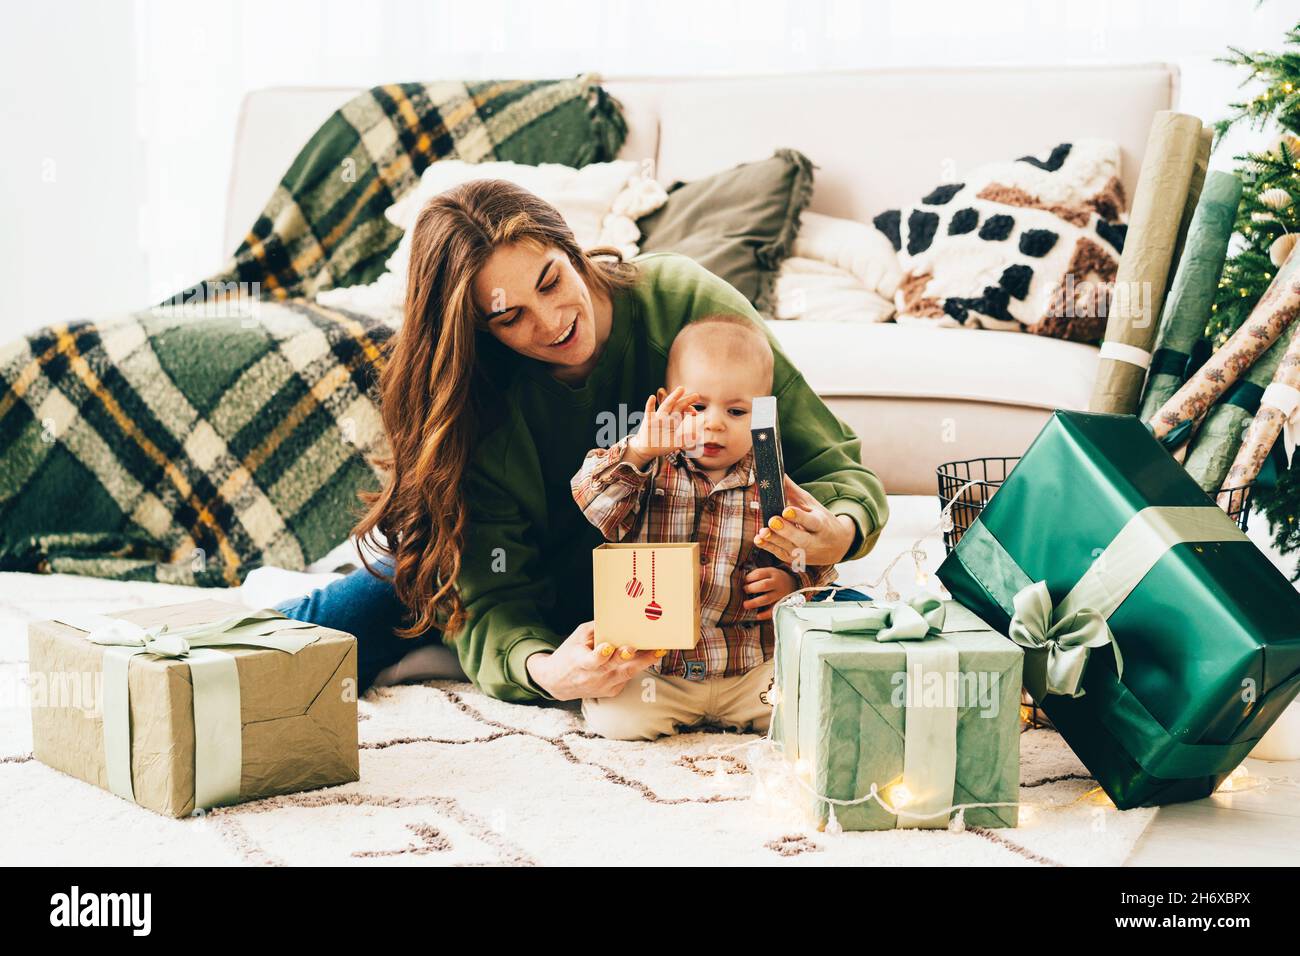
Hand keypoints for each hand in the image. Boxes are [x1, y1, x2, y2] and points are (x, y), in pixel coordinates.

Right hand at [524, 621, 663, 700]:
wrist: (557, 682)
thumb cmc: (570, 654)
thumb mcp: (577, 637)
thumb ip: (597, 629)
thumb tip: (618, 618)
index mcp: (582, 662)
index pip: (593, 660)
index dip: (601, 655)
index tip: (607, 647)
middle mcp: (594, 677)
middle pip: (617, 668)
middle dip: (633, 658)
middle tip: (648, 648)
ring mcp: (604, 686)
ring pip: (627, 674)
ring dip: (644, 662)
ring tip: (659, 651)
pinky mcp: (612, 691)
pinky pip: (627, 677)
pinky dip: (636, 666)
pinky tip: (648, 656)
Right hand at [626, 385, 699, 466]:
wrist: (647, 449)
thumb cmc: (662, 444)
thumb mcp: (676, 442)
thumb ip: (687, 438)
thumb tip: (700, 436)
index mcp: (674, 420)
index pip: (684, 413)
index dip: (690, 410)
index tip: (696, 413)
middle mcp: (667, 416)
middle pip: (678, 406)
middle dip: (687, 401)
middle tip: (697, 396)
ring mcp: (658, 417)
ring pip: (666, 405)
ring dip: (673, 397)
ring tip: (682, 389)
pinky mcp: (649, 421)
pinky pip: (649, 411)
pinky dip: (650, 404)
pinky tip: (652, 398)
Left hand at [743, 566, 797, 620]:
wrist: (793, 583)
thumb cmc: (774, 578)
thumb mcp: (768, 572)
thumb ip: (757, 575)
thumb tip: (740, 581)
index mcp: (772, 573)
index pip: (759, 574)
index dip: (749, 578)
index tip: (743, 581)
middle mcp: (777, 583)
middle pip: (764, 585)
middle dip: (752, 588)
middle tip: (745, 590)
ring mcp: (780, 594)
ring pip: (767, 598)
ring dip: (755, 602)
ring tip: (745, 605)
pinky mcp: (782, 604)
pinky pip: (773, 610)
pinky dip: (765, 614)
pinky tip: (757, 616)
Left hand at [753, 475, 856, 565]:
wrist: (836, 546)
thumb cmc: (821, 520)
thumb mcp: (812, 505)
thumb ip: (793, 491)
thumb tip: (778, 473)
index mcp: (821, 525)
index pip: (811, 522)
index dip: (799, 517)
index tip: (786, 510)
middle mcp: (814, 541)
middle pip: (801, 538)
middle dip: (786, 530)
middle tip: (773, 521)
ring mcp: (804, 553)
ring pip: (789, 549)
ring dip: (774, 541)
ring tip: (763, 532)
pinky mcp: (794, 559)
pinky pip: (781, 554)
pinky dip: (770, 548)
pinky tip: (759, 539)